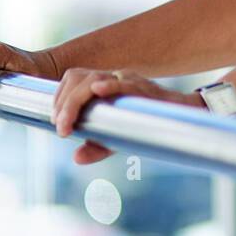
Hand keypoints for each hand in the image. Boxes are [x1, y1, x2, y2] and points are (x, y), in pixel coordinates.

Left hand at [51, 67, 205, 164]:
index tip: (54, 120)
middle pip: (77, 77)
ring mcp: (127, 80)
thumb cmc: (146, 123)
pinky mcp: (144, 87)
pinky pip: (124, 82)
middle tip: (60, 126)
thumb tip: (76, 158)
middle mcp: (111, 78)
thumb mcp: (117, 137)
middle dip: (63, 101)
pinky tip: (98, 91)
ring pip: (93, 78)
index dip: (58, 96)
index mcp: (101, 84)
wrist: (181, 117)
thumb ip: (97, 146)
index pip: (72, 79)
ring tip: (68, 121)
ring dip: (75, 99)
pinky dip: (110, 86)